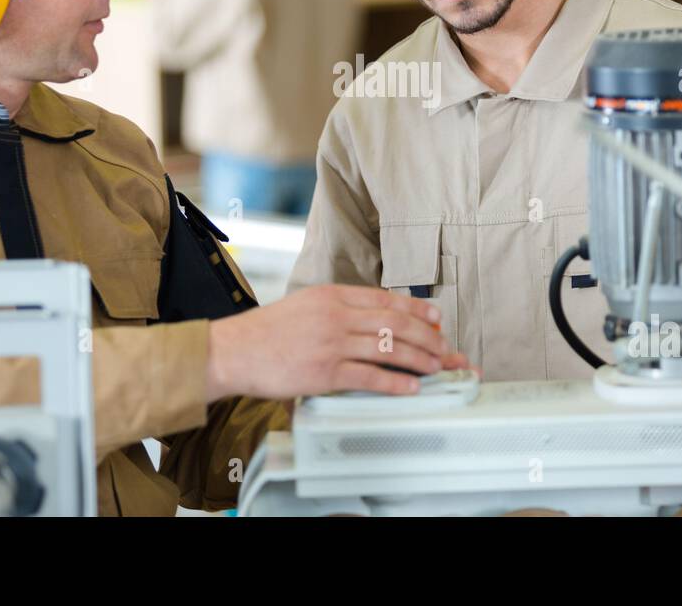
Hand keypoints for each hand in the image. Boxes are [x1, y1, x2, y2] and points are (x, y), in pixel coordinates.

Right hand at [204, 284, 469, 400]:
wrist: (235, 350)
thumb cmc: (268, 331)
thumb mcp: (305, 304)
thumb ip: (337, 307)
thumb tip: (372, 316)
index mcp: (332, 295)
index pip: (385, 299)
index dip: (416, 309)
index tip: (437, 317)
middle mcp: (337, 315)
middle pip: (395, 323)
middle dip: (428, 336)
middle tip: (446, 347)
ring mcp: (332, 343)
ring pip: (390, 349)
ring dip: (420, 359)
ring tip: (438, 368)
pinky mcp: (325, 372)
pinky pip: (370, 377)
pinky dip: (395, 383)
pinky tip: (412, 388)